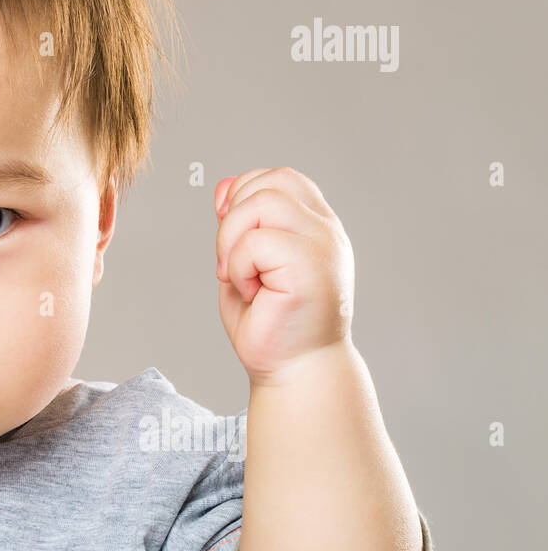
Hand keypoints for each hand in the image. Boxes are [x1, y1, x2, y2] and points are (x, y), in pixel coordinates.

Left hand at [213, 167, 354, 382]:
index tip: (230, 237)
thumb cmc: (269, 322)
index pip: (280, 179)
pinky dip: (239, 266)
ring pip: (264, 202)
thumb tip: (224, 186)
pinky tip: (252, 293)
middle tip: (230, 262)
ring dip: (233, 240)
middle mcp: (326, 231)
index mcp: (315, 226)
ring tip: (240, 277)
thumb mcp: (245, 262)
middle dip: (234, 215)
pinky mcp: (311, 268)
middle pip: (273, 181)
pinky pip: (257, 241)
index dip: (245, 195)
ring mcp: (324, 247)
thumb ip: (239, 224)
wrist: (293, 371)